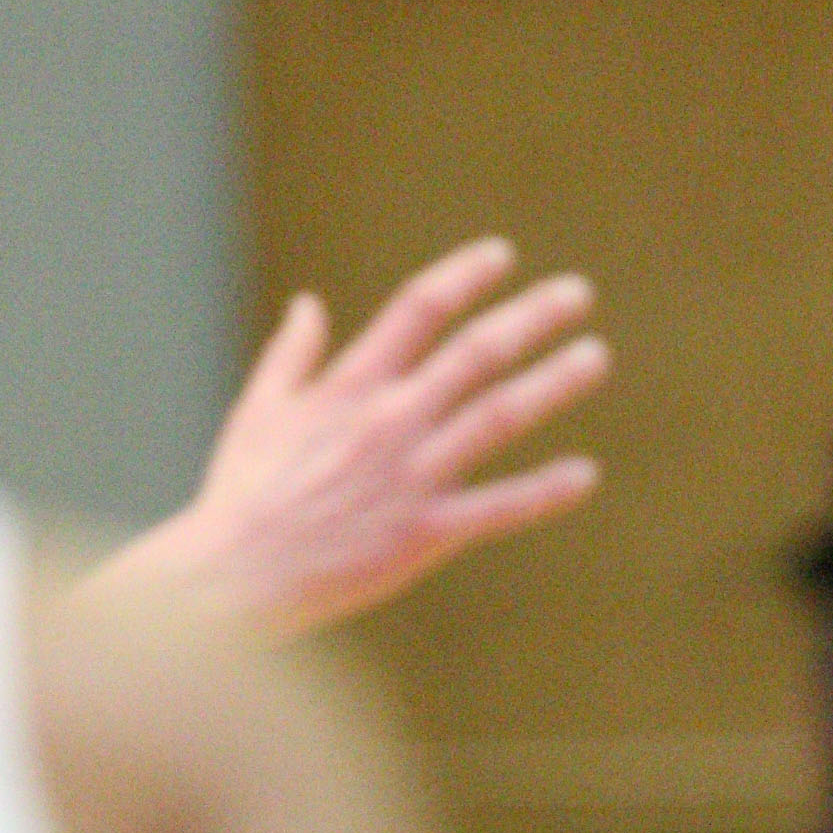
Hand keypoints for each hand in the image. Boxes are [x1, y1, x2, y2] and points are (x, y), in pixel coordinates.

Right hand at [106, 240, 609, 636]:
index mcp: (350, 385)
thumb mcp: (257, 409)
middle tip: (579, 293)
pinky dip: (545, 491)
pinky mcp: (426, 533)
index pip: (419, 309)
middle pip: (476, 352)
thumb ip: (291, 354)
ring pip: (499, 417)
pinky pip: (499, 508)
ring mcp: (412, 476)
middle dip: (531, 317)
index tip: (504, 256)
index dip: (465, 276)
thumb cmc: (243, 494)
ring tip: (596, 357)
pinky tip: (586, 474)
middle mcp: (389, 420)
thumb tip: (310, 304)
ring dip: (553, 383)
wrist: (236, 576)